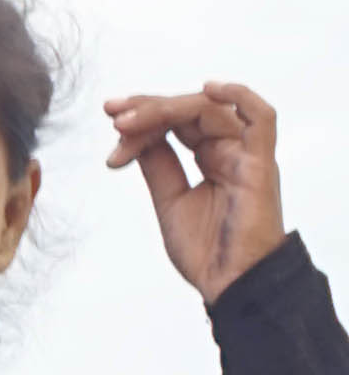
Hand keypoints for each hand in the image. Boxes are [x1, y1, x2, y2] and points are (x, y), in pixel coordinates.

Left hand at [107, 81, 286, 306]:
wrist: (229, 287)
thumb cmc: (206, 252)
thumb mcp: (169, 201)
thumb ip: (158, 166)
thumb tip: (134, 135)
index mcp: (212, 159)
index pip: (178, 123)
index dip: (145, 117)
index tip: (111, 122)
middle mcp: (231, 151)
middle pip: (190, 112)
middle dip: (148, 109)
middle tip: (113, 114)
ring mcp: (246, 156)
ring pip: (210, 110)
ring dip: (166, 108)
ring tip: (127, 121)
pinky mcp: (260, 166)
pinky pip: (262, 119)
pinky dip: (239, 96)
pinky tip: (208, 88)